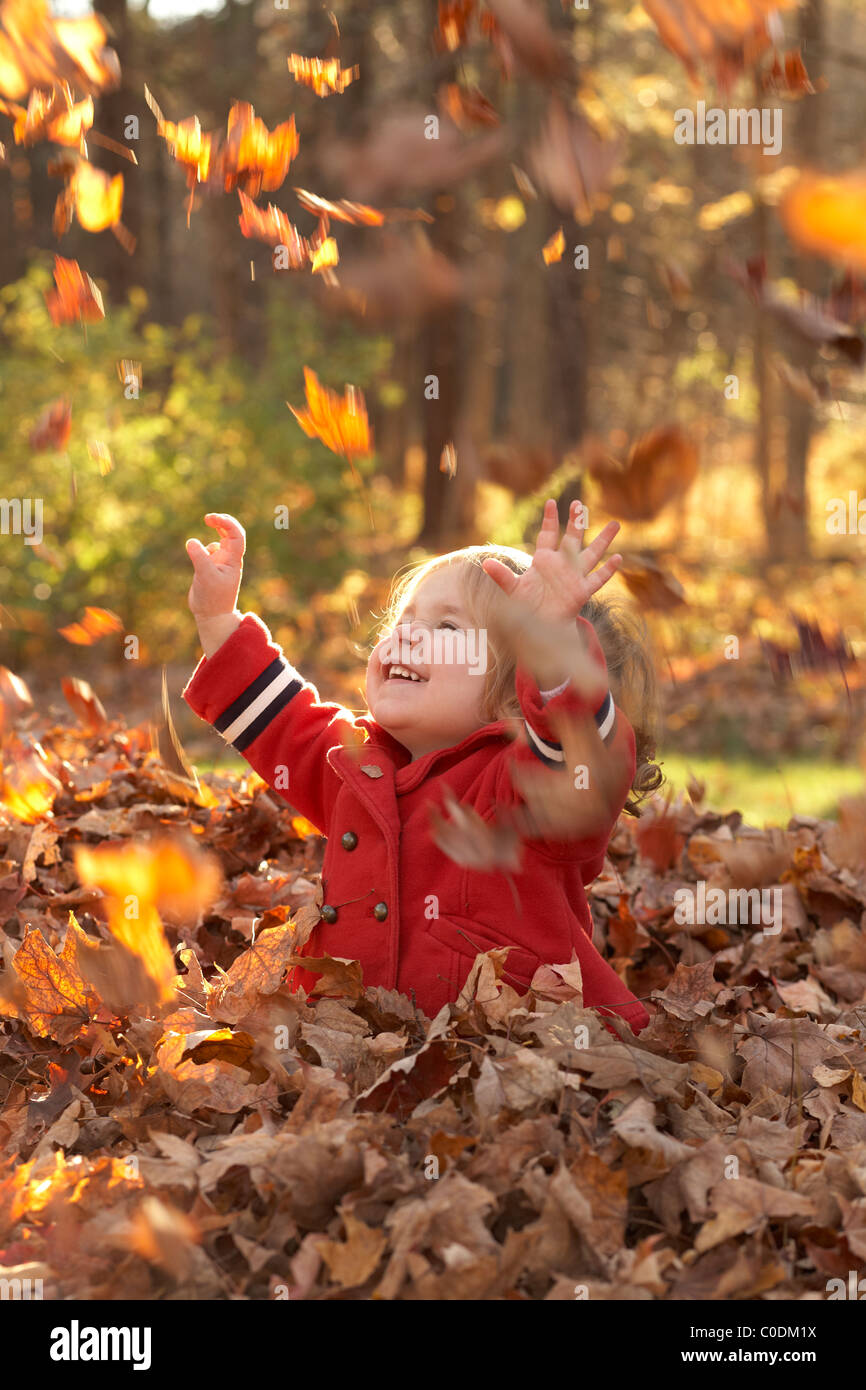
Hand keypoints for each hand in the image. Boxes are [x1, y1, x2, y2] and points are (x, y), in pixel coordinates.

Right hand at [186, 512, 245, 619]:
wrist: (212, 616)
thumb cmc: (213, 598)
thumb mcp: (205, 576)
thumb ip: (199, 557)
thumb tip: (191, 541)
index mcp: (233, 560)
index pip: (236, 536)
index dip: (227, 523)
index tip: (211, 519)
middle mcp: (229, 560)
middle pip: (231, 534)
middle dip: (222, 522)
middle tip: (208, 517)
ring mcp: (220, 564)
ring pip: (220, 541)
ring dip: (215, 532)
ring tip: (208, 525)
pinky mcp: (210, 568)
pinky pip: (208, 552)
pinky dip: (202, 548)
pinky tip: (196, 553)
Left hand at [482, 499, 620, 622]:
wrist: (539, 625)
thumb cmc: (527, 605)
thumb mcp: (513, 589)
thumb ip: (502, 575)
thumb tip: (485, 563)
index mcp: (544, 560)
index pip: (548, 535)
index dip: (549, 519)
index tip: (550, 502)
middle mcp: (562, 565)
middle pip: (572, 538)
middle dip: (576, 522)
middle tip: (580, 504)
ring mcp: (574, 577)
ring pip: (591, 554)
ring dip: (603, 540)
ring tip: (616, 524)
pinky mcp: (582, 591)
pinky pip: (597, 579)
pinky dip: (607, 570)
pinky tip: (617, 558)